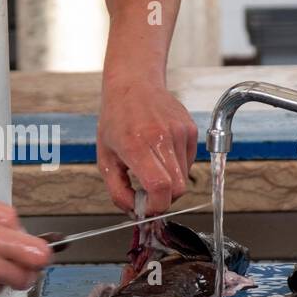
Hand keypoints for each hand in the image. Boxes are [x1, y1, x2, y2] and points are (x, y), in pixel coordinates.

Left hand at [97, 77, 197, 214]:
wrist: (133, 84)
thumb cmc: (116, 119)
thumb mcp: (105, 158)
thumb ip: (117, 190)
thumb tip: (135, 212)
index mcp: (136, 144)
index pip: (160, 186)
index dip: (157, 205)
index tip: (147, 207)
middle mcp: (161, 137)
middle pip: (178, 188)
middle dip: (165, 199)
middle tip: (149, 194)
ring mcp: (179, 132)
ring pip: (185, 177)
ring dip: (170, 182)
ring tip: (152, 167)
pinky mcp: (191, 129)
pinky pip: (189, 162)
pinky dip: (176, 166)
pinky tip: (161, 153)